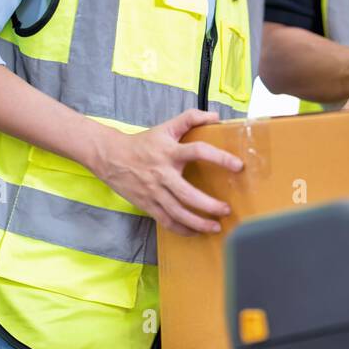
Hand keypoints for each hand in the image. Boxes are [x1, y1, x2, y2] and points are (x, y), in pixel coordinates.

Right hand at [89, 109, 242, 236]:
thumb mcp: (166, 127)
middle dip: (209, 204)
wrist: (111, 157)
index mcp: (170, 152)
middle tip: (226, 209)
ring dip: (198, 222)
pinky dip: (182, 229)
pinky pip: (166, 221)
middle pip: (187, 193)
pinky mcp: (147, 204)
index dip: (220, 158)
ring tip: (216, 226)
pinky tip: (196, 232)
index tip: (238, 166)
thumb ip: (191, 118)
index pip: (198, 151)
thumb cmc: (143, 143)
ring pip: (177, 212)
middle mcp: (162, 173)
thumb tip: (216, 116)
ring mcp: (154, 192)